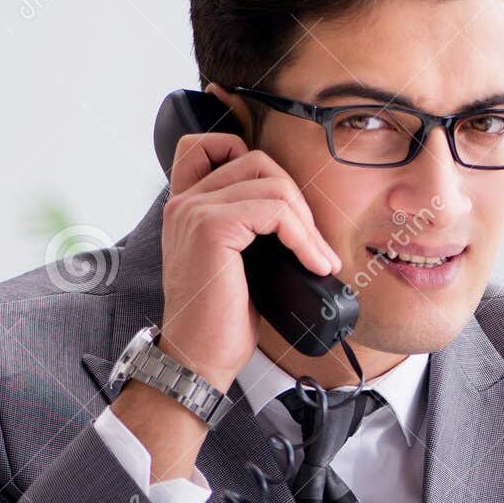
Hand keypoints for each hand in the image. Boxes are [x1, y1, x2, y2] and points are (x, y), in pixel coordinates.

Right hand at [157, 132, 340, 389]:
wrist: (199, 357)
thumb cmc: (219, 319)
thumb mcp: (236, 262)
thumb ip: (250, 226)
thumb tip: (300, 216)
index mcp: (186, 205)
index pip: (209, 145)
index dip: (249, 155)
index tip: (283, 206)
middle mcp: (184, 201)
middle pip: (257, 161)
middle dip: (296, 199)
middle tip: (312, 244)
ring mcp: (195, 210)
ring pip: (272, 184)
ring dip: (307, 223)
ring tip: (319, 259)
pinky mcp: (212, 228)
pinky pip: (275, 211)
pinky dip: (304, 237)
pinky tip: (314, 264)